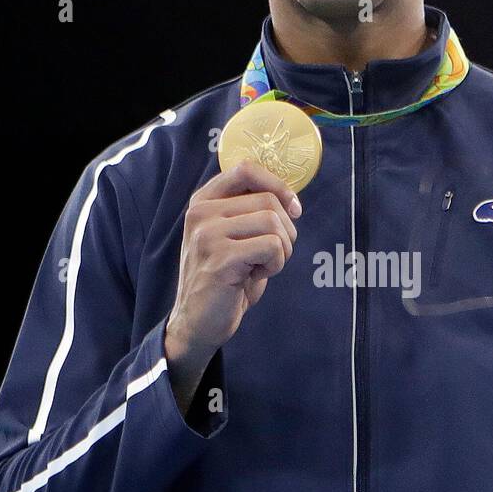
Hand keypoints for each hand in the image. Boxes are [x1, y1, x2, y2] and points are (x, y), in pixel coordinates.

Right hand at [164, 159, 301, 403]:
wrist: (199, 323)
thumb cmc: (225, 280)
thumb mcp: (235, 237)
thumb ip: (252, 212)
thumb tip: (290, 199)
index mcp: (203, 201)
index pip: (246, 168)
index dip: (278, 185)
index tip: (293, 209)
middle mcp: (201, 212)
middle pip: (268, 201)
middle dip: (286, 230)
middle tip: (273, 255)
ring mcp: (207, 234)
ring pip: (273, 223)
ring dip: (281, 250)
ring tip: (261, 267)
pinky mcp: (220, 258)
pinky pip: (271, 247)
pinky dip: (275, 265)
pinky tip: (254, 277)